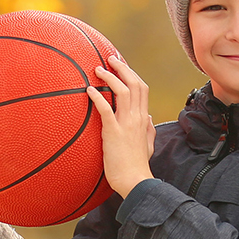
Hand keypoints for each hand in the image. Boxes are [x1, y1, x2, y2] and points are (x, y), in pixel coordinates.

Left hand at [88, 53, 154, 197]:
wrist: (135, 181)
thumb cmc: (138, 166)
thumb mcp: (148, 145)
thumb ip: (149, 129)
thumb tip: (148, 116)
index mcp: (143, 119)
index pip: (142, 88)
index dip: (132, 74)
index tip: (121, 65)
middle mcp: (137, 117)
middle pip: (134, 83)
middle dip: (122, 68)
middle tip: (109, 58)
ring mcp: (126, 124)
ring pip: (122, 91)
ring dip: (109, 77)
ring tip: (97, 69)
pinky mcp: (113, 133)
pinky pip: (106, 109)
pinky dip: (98, 97)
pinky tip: (89, 90)